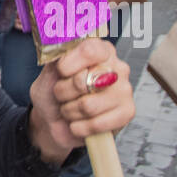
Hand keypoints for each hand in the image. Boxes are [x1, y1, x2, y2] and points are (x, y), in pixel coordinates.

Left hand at [28, 39, 133, 161]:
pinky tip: (77, 123)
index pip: (89, 50)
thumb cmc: (53, 92)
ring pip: (87, 105)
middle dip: (62, 91)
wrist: (54, 121)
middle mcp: (116, 66)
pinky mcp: (127, 113)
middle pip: (83, 80)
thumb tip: (64, 51)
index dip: (69, 63)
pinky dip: (79, 127)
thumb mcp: (49, 71)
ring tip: (70, 109)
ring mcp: (124, 89)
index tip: (60, 71)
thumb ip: (58, 58)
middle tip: (61, 94)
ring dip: (69, 111)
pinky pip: (96, 124)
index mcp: (99, 49)